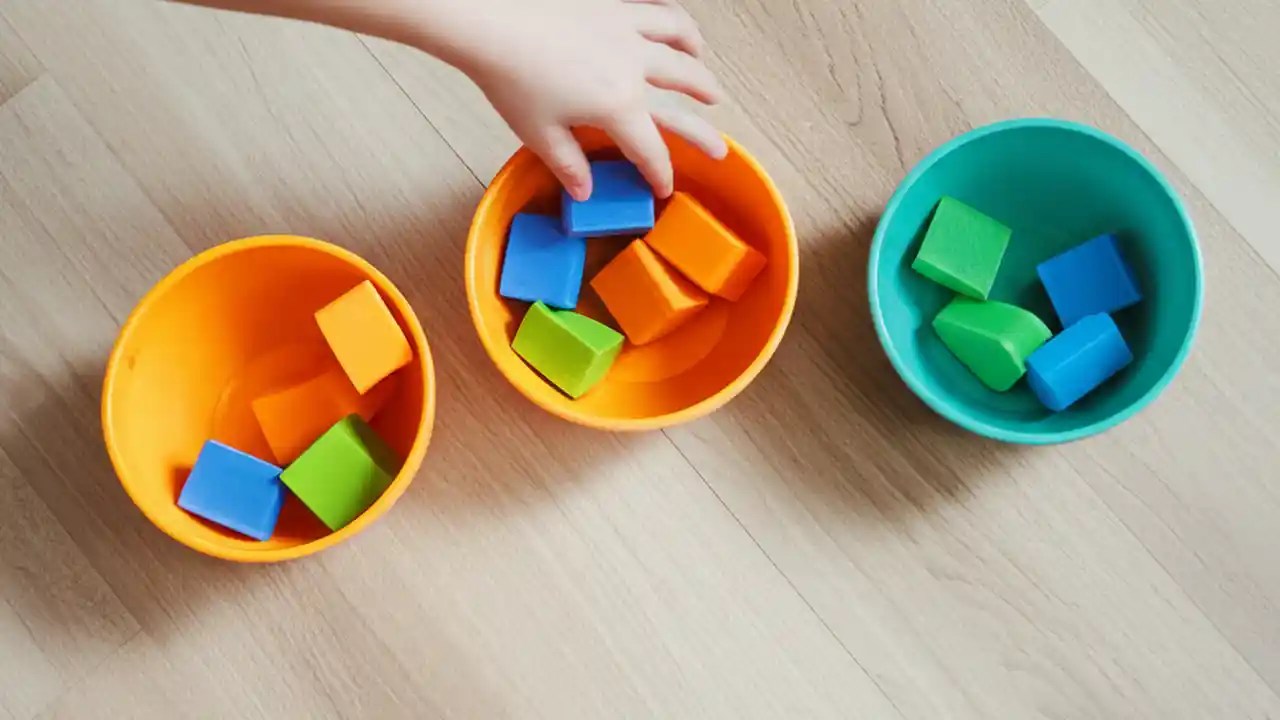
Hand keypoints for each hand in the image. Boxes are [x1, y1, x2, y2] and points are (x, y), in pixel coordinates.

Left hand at [454, 0, 727, 199]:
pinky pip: (654, 6)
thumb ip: (568, 164)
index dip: (660, 173)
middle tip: (714, 122)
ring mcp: (626, 27)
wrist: (489, 18)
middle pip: (683, 86)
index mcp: (618, 105)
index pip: (651, 149)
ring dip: (695, 52)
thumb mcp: (538, 132)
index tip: (663, 187)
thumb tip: (585, 191)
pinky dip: (669, 16)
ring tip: (701, 60)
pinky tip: (670, 21)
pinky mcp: (612, 2)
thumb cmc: (509, 75)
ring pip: (677, 37)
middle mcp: (634, 65)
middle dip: (702, 107)